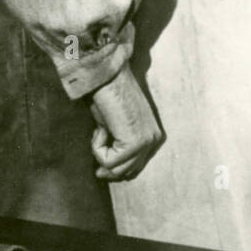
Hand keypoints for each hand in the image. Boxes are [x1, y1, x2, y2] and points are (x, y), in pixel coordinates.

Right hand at [89, 66, 163, 181]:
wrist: (107, 77)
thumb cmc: (107, 96)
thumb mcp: (115, 126)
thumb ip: (117, 144)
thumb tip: (104, 173)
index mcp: (153, 135)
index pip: (136, 166)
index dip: (116, 168)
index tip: (100, 168)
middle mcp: (154, 140)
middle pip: (128, 172)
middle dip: (109, 169)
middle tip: (96, 168)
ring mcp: (146, 142)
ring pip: (117, 170)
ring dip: (101, 154)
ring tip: (98, 133)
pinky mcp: (134, 143)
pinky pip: (108, 161)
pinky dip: (97, 148)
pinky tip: (99, 130)